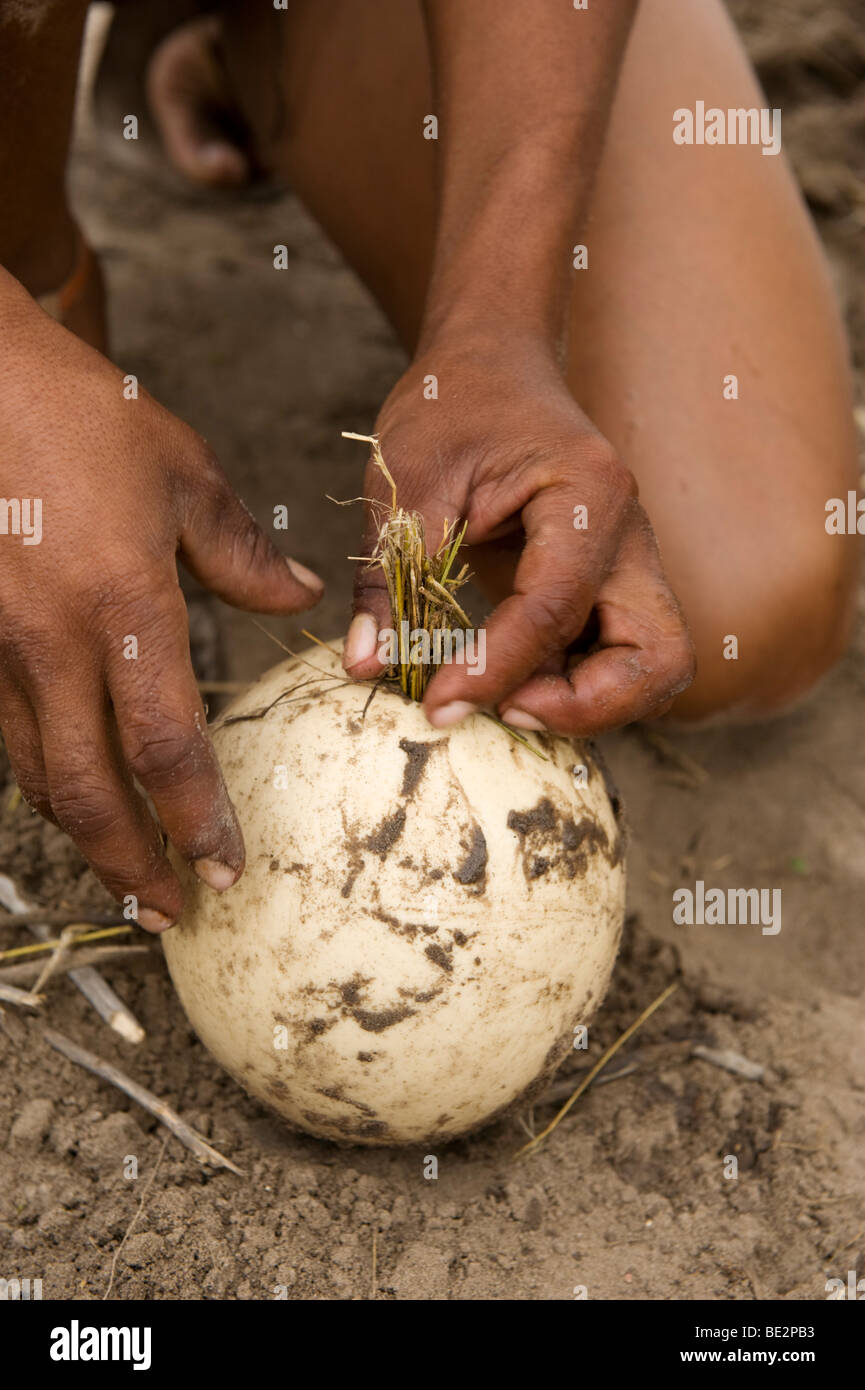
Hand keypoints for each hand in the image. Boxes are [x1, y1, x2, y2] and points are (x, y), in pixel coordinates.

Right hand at [0, 283, 322, 930]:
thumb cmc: (82, 414)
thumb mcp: (183, 476)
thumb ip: (242, 555)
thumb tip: (299, 600)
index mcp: (123, 606)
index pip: (164, 747)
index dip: (194, 820)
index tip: (224, 868)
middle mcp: (49, 643)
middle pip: (84, 789)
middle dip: (128, 862)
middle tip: (166, 911)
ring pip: (31, 771)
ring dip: (79, 833)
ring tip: (122, 872)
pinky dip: (35, 773)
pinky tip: (65, 791)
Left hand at [344, 338, 693, 732]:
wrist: (493, 364)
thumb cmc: (454, 406)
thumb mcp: (405, 480)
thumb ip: (388, 573)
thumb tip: (366, 663)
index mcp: (588, 493)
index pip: (557, 606)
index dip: (497, 668)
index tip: (438, 704)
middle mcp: (630, 537)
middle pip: (657, 658)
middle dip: (587, 707)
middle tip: (502, 710)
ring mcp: (630, 565)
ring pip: (651, 667)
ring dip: (587, 705)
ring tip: (503, 702)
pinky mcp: (609, 587)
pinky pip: (614, 658)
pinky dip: (570, 686)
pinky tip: (506, 682)